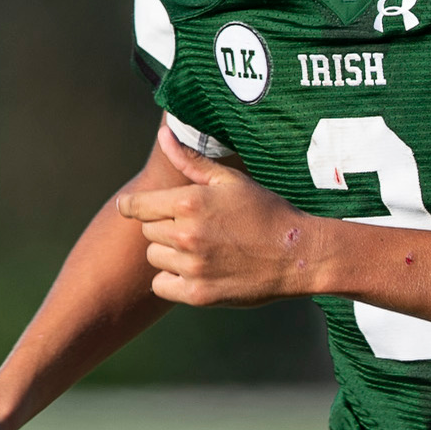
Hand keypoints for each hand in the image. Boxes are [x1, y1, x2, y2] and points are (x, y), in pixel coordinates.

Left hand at [121, 121, 323, 306]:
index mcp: (189, 202)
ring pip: (154, 258)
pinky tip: (198, 270)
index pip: (136, 206)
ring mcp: (191, 267)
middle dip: (164, 228)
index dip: (133, 206)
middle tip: (195, 228)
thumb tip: (163, 136)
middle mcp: (186, 235)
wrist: (297, 255)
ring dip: (169, 254)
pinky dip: (173, 279)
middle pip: (148, 232)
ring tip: (200, 249)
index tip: (135, 208)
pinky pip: (161, 285)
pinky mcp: (198, 294)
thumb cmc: (265, 211)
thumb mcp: (230, 180)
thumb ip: (191, 160)